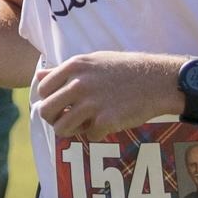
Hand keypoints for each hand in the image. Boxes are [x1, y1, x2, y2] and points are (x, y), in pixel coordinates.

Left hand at [31, 51, 182, 139]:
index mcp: (75, 66)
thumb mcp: (94, 61)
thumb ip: (64, 70)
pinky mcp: (106, 120)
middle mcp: (79, 84)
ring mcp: (92, 103)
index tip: (61, 104)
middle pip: (46, 111)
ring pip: (62, 129)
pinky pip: (89, 136)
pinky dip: (97, 134)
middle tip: (67, 120)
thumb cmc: (126, 69)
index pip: (43, 89)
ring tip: (86, 124)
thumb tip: (39, 76)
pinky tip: (108, 123)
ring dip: (72, 131)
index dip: (49, 100)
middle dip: (54, 120)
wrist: (158, 80)